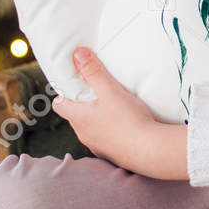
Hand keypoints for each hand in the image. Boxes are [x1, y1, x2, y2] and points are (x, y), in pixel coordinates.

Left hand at [50, 46, 188, 179]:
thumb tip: (78, 54)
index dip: (65, 93)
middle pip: (74, 115)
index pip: (59, 104)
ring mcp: (96, 145)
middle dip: (83, 103)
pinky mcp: (110, 153)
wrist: (149, 150)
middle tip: (99, 92)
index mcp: (79, 117)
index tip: (78, 84)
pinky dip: (109, 131)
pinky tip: (124, 125)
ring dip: (96, 118)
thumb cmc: (128, 120)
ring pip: (89, 127)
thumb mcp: (110, 90)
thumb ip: (93, 72)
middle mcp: (83, 133)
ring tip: (114, 108)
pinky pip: (103, 139)